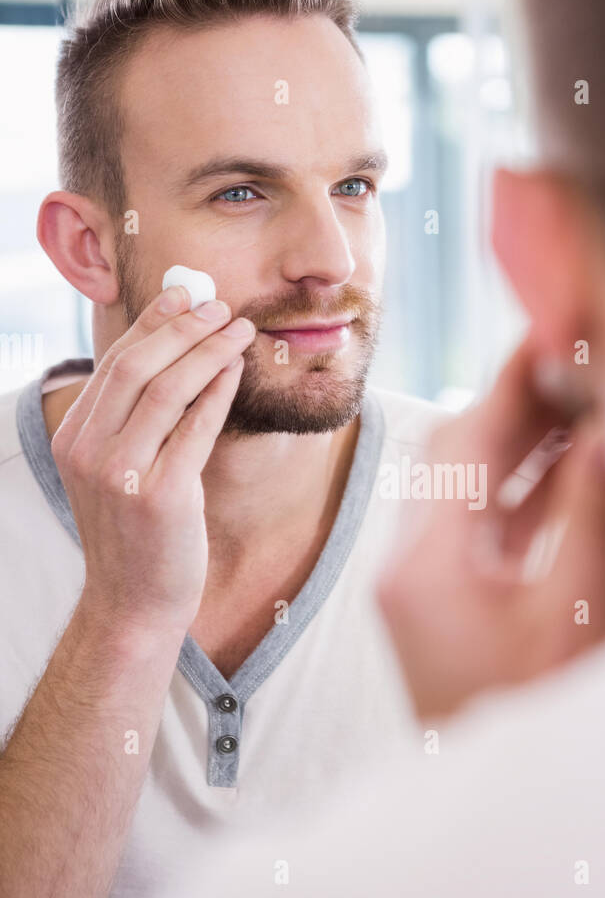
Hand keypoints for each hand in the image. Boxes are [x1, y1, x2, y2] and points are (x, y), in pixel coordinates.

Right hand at [51, 287, 255, 634]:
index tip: (184, 295)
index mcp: (73, 438)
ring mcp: (121, 473)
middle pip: (136, 367)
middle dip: (182, 328)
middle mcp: (88, 451)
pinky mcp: (160, 495)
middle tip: (220, 305)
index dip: (152, 323)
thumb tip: (173, 355)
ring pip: (166, 390)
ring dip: (207, 351)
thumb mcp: (118, 470)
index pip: (113, 363)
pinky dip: (219, 392)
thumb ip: (131, 421)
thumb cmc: (138, 534)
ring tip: (239, 330)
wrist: (135, 602)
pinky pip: (195, 428)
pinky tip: (237, 371)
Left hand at [377, 339, 604, 720]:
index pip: (462, 442)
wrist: (492, 811)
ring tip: (580, 405)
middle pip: (457, 456)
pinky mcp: (447, 606)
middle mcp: (409, 567)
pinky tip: (568, 469)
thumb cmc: (531, 719)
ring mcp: (424, 588)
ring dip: (522, 448)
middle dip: (517, 407)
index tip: (547, 333)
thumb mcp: (573, 607)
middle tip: (572, 363)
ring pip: (469, 489)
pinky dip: (522, 494)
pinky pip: (481, 528)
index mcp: (423, 565)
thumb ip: (587, 513)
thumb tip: (603, 430)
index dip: (509, 382)